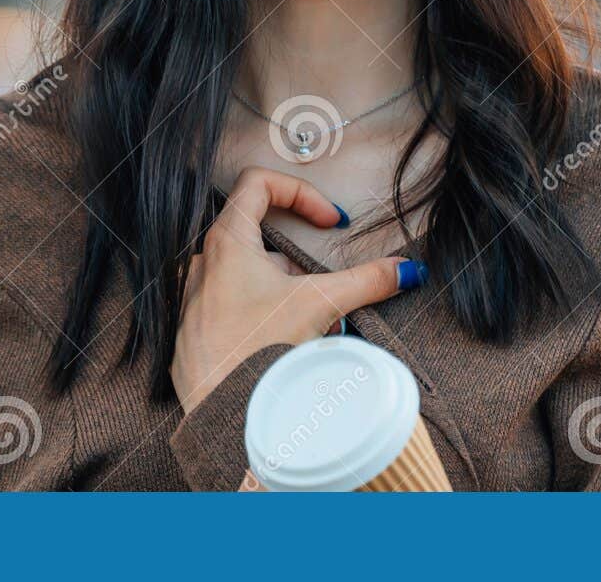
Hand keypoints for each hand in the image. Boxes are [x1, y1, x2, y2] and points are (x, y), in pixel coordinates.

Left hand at [170, 166, 424, 414]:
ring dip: (281, 289)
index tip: (328, 222)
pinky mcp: (193, 334)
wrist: (224, 418)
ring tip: (307, 323)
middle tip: (321, 283)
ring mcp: (193, 300)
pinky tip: (281, 345)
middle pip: (256, 234)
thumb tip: (406, 270)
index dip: (301, 192)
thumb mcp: (322, 305)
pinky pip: (229, 308)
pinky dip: (260, 315)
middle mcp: (203, 264)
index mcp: (226, 242)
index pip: (258, 183)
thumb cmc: (259, 351)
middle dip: (298, 258)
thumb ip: (368, 280)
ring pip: (244, 274)